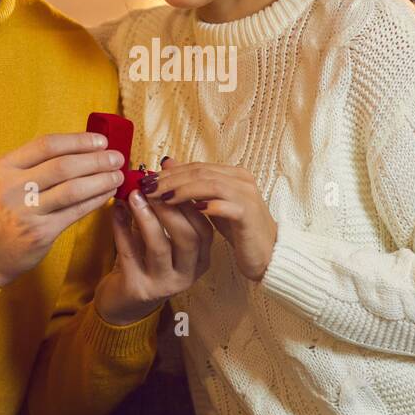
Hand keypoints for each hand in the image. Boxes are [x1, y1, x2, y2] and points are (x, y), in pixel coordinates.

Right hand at [0, 132, 125, 288]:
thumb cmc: (2, 212)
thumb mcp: (8, 181)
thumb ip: (36, 165)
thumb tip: (83, 148)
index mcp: (5, 167)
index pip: (47, 145)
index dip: (78, 140)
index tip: (101, 140)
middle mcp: (13, 187)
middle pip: (64, 166)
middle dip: (96, 160)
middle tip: (117, 157)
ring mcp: (26, 211)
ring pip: (73, 189)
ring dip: (101, 180)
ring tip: (118, 175)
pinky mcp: (40, 233)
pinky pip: (76, 212)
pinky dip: (96, 200)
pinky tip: (108, 194)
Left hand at [94, 178, 212, 325]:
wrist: (124, 300)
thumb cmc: (146, 259)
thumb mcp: (163, 232)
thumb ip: (168, 203)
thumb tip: (167, 162)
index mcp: (199, 259)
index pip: (204, 228)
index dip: (190, 203)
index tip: (171, 180)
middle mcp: (188, 274)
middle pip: (189, 238)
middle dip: (169, 208)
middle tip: (151, 187)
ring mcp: (164, 284)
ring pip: (160, 247)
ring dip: (145, 217)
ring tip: (132, 196)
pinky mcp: (138, 288)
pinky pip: (130, 254)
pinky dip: (121, 229)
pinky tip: (114, 211)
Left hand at [142, 161, 275, 281]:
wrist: (267, 252)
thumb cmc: (238, 228)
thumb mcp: (212, 204)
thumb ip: (193, 184)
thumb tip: (167, 162)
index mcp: (233, 174)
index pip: (197, 167)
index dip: (171, 172)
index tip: (147, 180)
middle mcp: (241, 180)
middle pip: (201, 172)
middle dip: (171, 179)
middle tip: (148, 187)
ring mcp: (246, 196)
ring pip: (210, 185)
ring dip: (183, 190)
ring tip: (161, 198)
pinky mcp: (248, 215)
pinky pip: (224, 206)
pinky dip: (204, 206)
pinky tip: (187, 211)